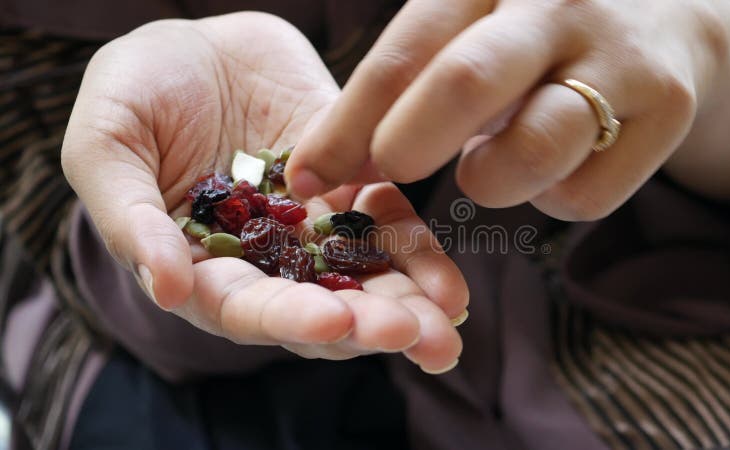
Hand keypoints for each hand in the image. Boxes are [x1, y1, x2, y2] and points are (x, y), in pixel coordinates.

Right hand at [61, 13, 465, 372]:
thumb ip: (128, 217)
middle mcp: (262, 258)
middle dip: (366, 327)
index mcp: (200, 264)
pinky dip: (417, 252)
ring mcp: (310, 225)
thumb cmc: (134, 92)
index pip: (243, 308)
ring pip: (360, 276)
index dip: (288, 319)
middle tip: (418, 337)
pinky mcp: (349, 184)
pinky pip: (386, 222)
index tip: (335, 322)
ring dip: (405, 303)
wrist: (197, 42)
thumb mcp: (105, 145)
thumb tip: (165, 288)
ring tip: (447, 322)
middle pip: (315, 307)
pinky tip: (448, 284)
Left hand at [288, 0, 729, 216]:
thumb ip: (403, 88)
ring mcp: (620, 54)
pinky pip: (587, 193)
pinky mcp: (667, 110)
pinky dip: (556, 197)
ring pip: (536, 147)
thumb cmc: (532, 38)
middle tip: (389, 173)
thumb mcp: (468, 35)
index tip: (308, 177)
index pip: (405, 53)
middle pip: (467, 80)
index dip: (349, 123)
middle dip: (410, 142)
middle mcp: (557, 3)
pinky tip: (558, 165)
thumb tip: (320, 170)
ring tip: (486, 167)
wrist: (661, 24)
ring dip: (492, 179)